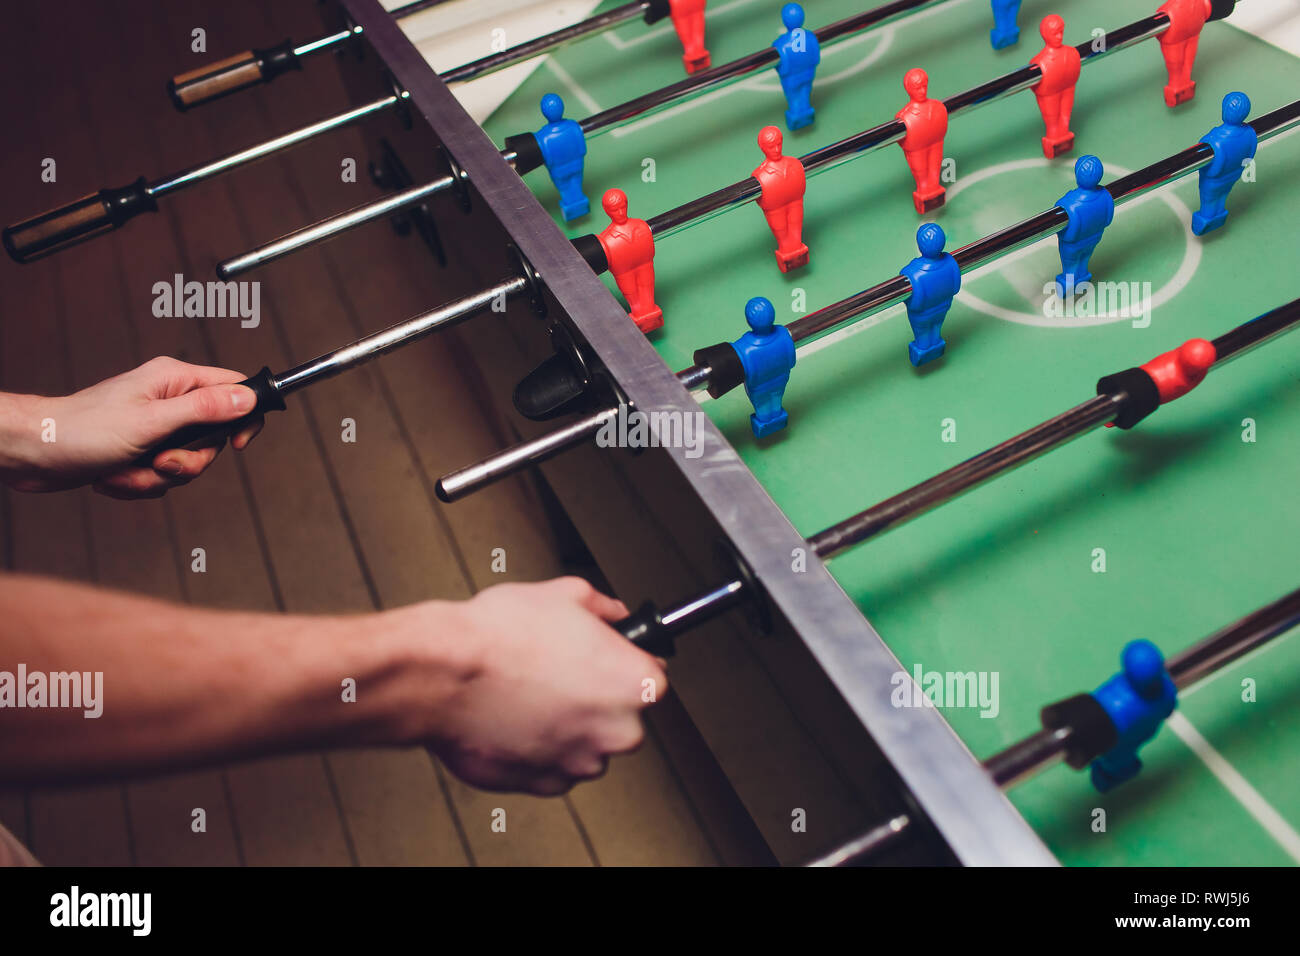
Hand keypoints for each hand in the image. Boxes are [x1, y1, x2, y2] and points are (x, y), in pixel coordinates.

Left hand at [2, 357, 262, 497]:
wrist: (33, 453)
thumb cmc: (80, 430)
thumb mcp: (152, 422)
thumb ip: (204, 410)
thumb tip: (248, 398)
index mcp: (174, 380)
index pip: (234, 388)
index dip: (244, 417)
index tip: (236, 444)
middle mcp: (168, 400)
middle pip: (212, 437)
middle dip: (186, 462)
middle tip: (159, 461)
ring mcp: (154, 427)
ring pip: (187, 462)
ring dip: (156, 477)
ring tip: (125, 470)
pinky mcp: (140, 450)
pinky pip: (162, 476)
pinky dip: (140, 483)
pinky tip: (113, 476)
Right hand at [414, 578, 667, 795]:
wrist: (446, 674)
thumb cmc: (500, 637)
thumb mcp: (565, 594)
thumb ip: (604, 608)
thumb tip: (615, 614)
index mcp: (634, 683)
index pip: (652, 676)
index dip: (623, 663)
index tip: (604, 659)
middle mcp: (617, 730)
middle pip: (621, 716)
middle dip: (595, 698)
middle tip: (558, 673)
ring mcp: (580, 762)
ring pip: (586, 744)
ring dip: (567, 726)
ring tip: (530, 695)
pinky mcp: (544, 785)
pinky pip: (553, 766)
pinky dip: (539, 749)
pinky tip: (515, 720)